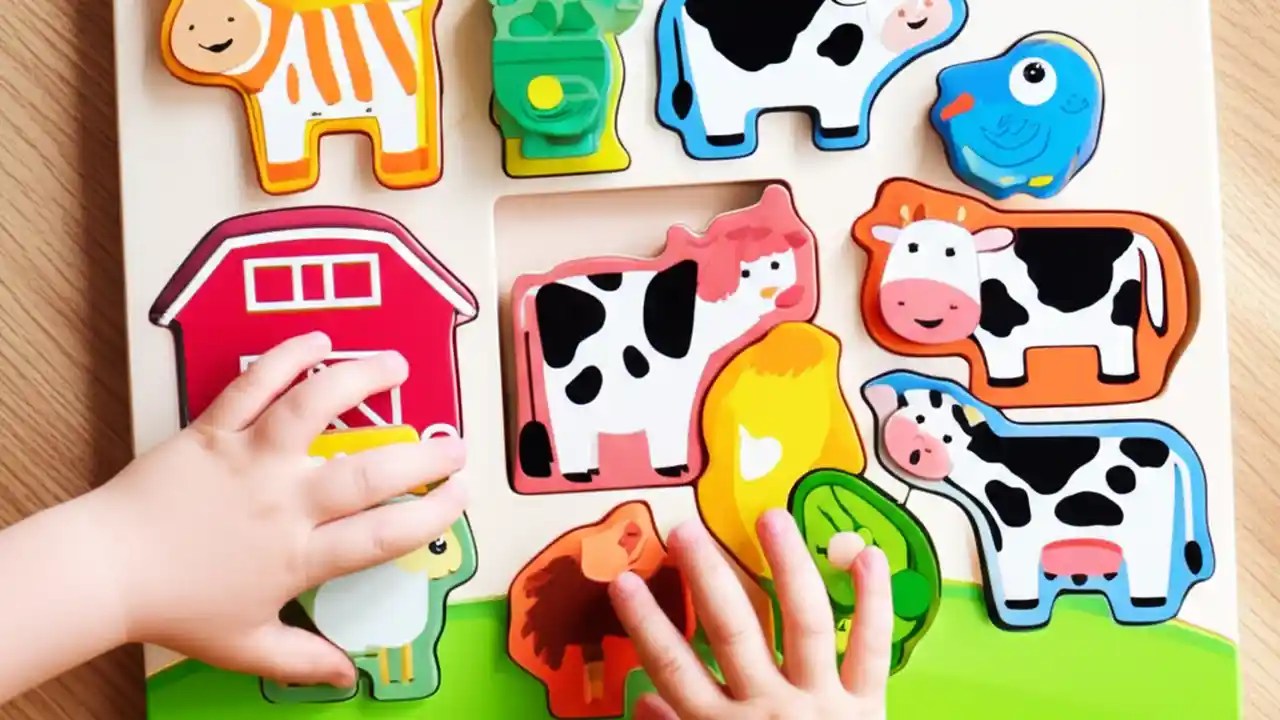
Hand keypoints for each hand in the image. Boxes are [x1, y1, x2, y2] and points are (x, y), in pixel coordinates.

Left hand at [89, 332, 468, 686]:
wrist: (104, 571)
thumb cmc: (173, 608)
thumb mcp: (246, 646)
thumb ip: (304, 662)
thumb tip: (350, 678)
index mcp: (299, 557)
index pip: (385, 535)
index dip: (433, 514)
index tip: (459, 497)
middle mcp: (283, 503)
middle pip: (370, 473)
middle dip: (424, 456)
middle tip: (452, 445)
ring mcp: (250, 460)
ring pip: (316, 407)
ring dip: (363, 380)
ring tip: (397, 366)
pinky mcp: (214, 430)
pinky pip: (255, 385)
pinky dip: (288, 355)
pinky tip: (320, 339)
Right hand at [610, 510, 891, 719]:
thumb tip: (643, 703)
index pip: (674, 671)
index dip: (647, 625)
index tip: (624, 582)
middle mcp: (771, 711)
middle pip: (733, 633)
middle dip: (707, 578)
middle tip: (685, 532)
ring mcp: (823, 704)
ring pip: (804, 623)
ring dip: (787, 566)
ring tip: (770, 518)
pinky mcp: (869, 708)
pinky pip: (873, 647)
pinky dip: (875, 600)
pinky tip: (868, 553)